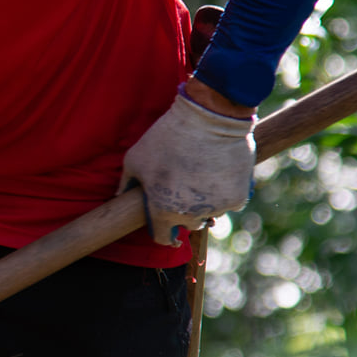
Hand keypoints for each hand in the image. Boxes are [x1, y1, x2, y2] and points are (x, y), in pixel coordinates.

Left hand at [119, 86, 255, 245]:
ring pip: (210, 214)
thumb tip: (118, 197)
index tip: (163, 223)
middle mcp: (190, 215)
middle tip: (183, 190)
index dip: (161, 230)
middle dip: (183, 213)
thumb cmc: (167, 137)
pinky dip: (225, 194)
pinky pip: (230, 204)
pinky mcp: (238, 198)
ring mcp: (216, 208)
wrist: (209, 119)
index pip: (161, 237)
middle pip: (187, 225)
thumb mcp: (135, 158)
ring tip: (201, 177)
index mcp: (162, 210)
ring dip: (205, 203)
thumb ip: (126, 184)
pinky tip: (218, 174)